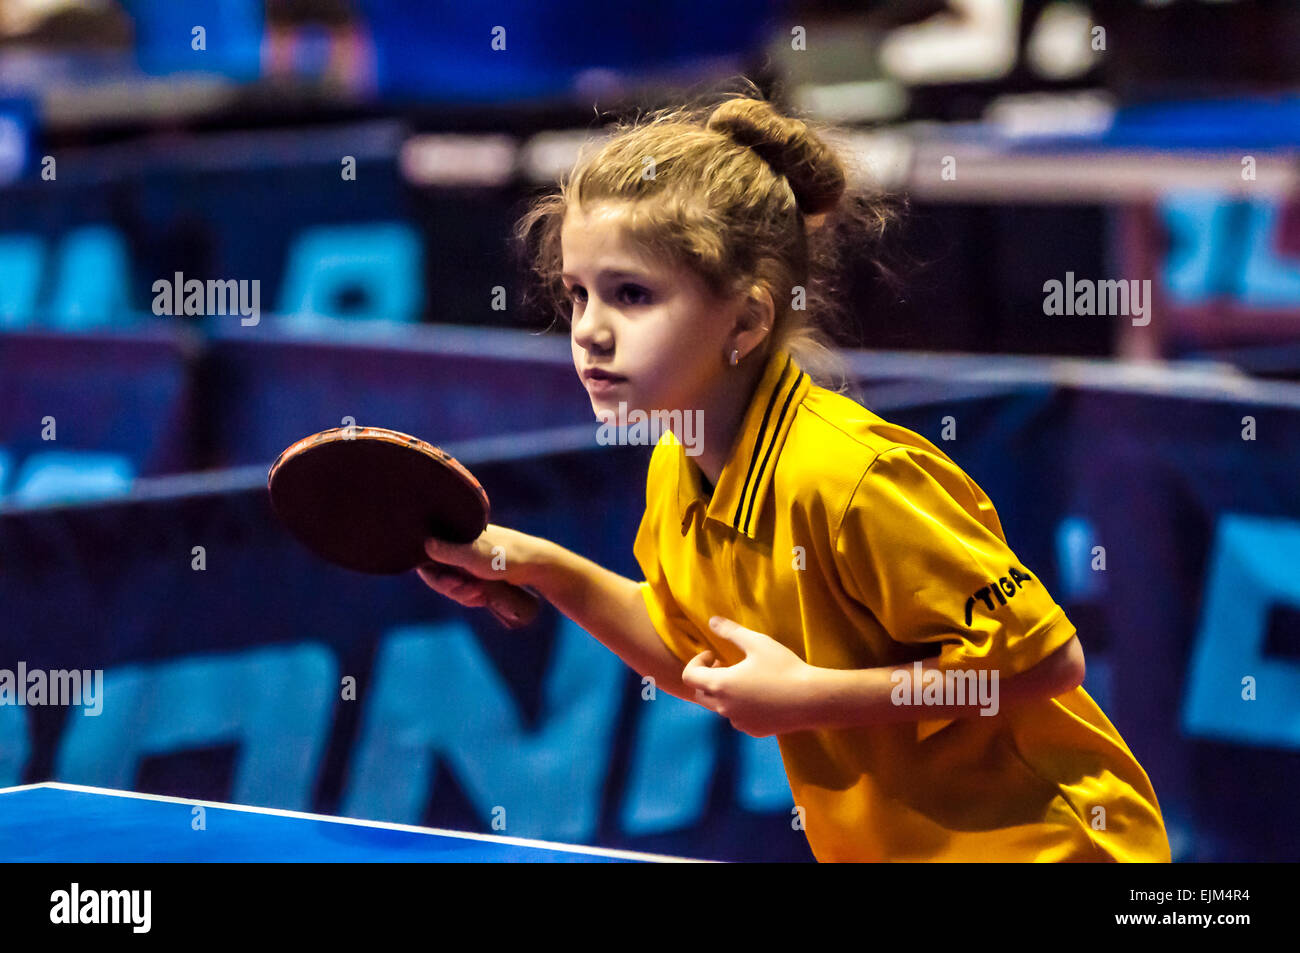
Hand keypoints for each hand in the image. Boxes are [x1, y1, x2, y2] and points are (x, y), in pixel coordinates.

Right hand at [417, 524, 539, 608]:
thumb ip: (447, 551)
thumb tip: (424, 543)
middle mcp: (459, 546)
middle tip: (471, 591)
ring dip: (464, 595)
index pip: (428, 558)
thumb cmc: (505, 556)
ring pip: (453, 586)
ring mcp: (468, 561)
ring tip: (481, 594)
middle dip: (453, 589)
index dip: (435, 577)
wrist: (535, 565)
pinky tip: (483, 598)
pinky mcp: (477, 573)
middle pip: (440, 576)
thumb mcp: (473, 555)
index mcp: (455, 536)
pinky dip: (472, 597)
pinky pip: (465, 590)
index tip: (452, 583)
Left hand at [680, 616, 818, 737]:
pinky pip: (738, 718)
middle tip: (725, 665)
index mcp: (720, 685)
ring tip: (745, 679)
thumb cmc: (783, 668)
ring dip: (724, 692)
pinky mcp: (753, 731)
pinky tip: (760, 695)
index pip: (689, 676)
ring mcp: (739, 722)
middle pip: (701, 693)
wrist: (812, 700)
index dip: (696, 662)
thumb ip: (731, 631)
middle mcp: (724, 707)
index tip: (715, 655)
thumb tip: (712, 621)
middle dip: (707, 678)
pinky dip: (740, 706)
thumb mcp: (757, 642)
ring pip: (720, 707)